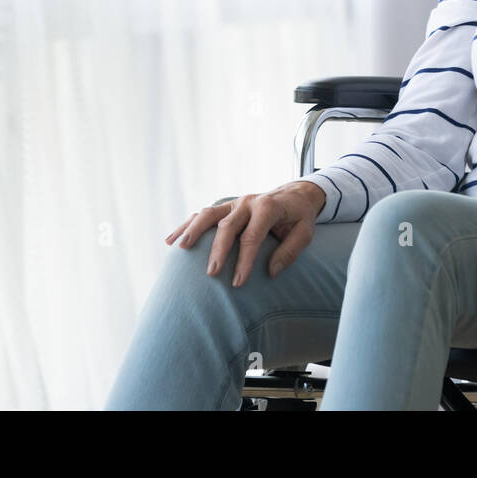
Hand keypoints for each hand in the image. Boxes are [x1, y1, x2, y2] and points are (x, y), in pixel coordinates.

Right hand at [165, 181, 326, 287]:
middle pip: (228, 226)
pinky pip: (202, 214)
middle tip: (211, 273)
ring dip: (193, 231)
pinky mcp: (226, 207)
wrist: (295, 195)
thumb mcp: (305, 233)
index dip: (245, 259)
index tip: (238, 282)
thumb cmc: (299, 217)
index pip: (253, 235)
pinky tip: (171, 240)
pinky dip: (186, 226)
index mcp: (268, 207)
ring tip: (180, 248)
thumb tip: (270, 272)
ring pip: (209, 214)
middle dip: (218, 250)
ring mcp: (235, 203)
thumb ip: (289, 251)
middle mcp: (248, 202)